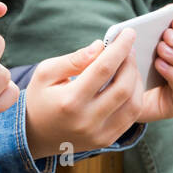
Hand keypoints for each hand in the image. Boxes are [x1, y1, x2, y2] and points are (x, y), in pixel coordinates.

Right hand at [23, 32, 145, 158]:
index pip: (103, 69)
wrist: (36, 136)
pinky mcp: (106, 140)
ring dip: (136, 80)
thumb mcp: (46, 73)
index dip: (119, 48)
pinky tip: (128, 83)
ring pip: (133, 104)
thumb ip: (73, 59)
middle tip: (129, 48)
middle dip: (131, 63)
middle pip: (123, 87)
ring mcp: (98, 134)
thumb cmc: (40, 98)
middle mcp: (86, 120)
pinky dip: (135, 97)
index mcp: (69, 101)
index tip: (128, 33)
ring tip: (128, 65)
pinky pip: (132, 117)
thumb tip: (100, 46)